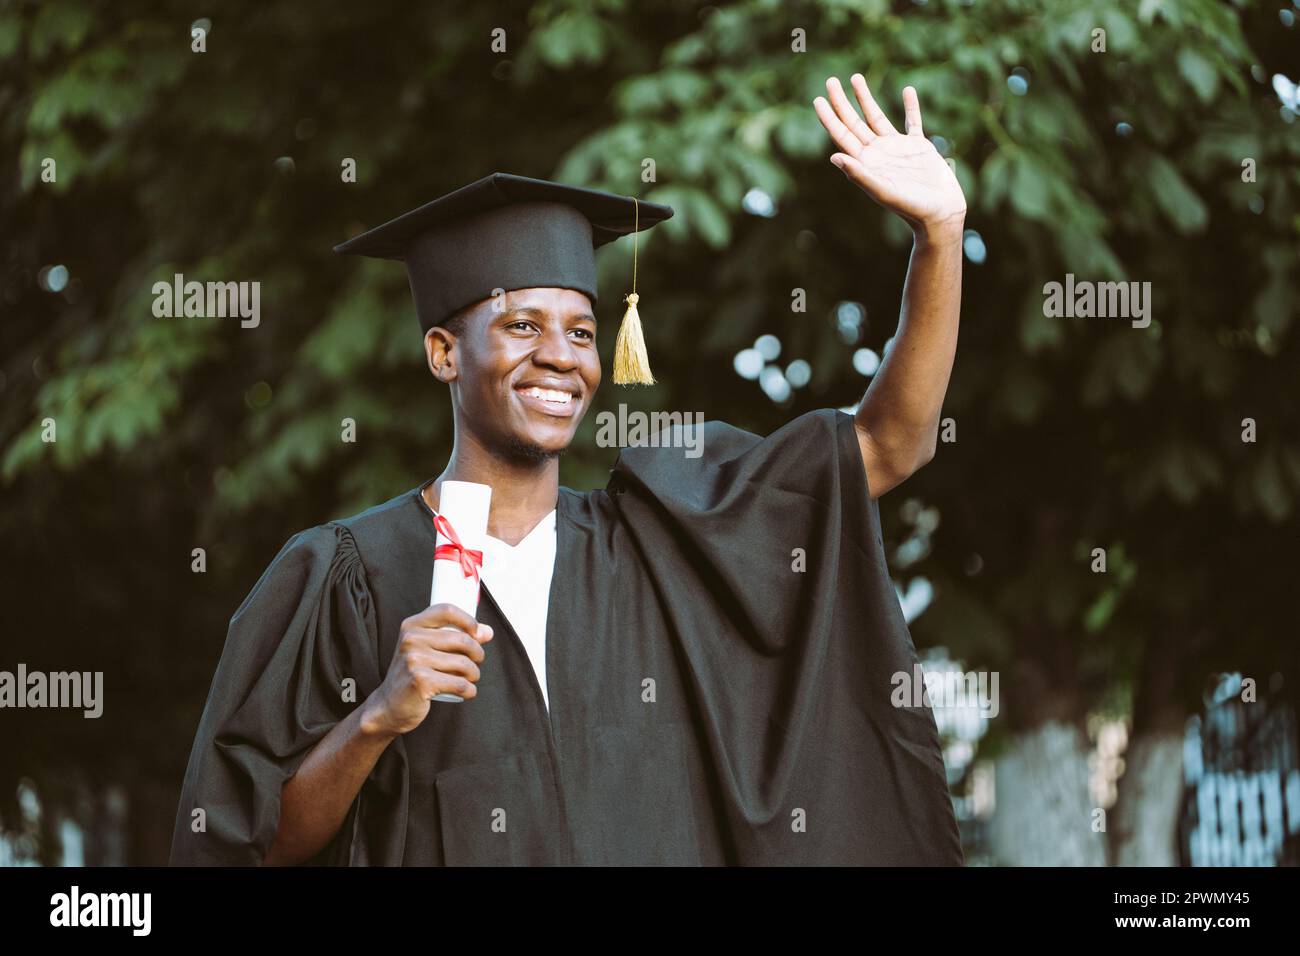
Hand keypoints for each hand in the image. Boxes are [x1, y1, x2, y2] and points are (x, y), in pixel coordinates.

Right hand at [361, 603, 493, 736]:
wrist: (388, 706)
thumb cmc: (413, 675)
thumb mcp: (427, 650)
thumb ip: (454, 638)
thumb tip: (487, 632)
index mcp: (412, 626)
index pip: (446, 610)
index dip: (469, 620)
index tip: (479, 633)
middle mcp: (410, 639)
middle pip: (462, 639)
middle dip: (478, 653)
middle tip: (477, 662)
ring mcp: (414, 660)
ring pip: (464, 664)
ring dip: (474, 674)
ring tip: (470, 678)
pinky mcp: (420, 682)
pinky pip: (459, 684)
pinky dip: (470, 690)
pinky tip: (468, 692)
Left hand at [814, 75, 966, 239]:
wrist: (939, 212)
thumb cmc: (909, 206)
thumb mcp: (882, 190)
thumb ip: (858, 174)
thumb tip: (834, 156)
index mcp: (866, 163)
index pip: (842, 136)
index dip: (829, 118)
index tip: (818, 99)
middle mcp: (878, 153)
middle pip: (854, 122)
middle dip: (842, 102)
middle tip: (830, 80)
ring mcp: (897, 148)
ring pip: (877, 117)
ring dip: (866, 98)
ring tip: (856, 77)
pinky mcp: (918, 146)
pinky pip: (912, 121)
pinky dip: (910, 106)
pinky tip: (907, 90)